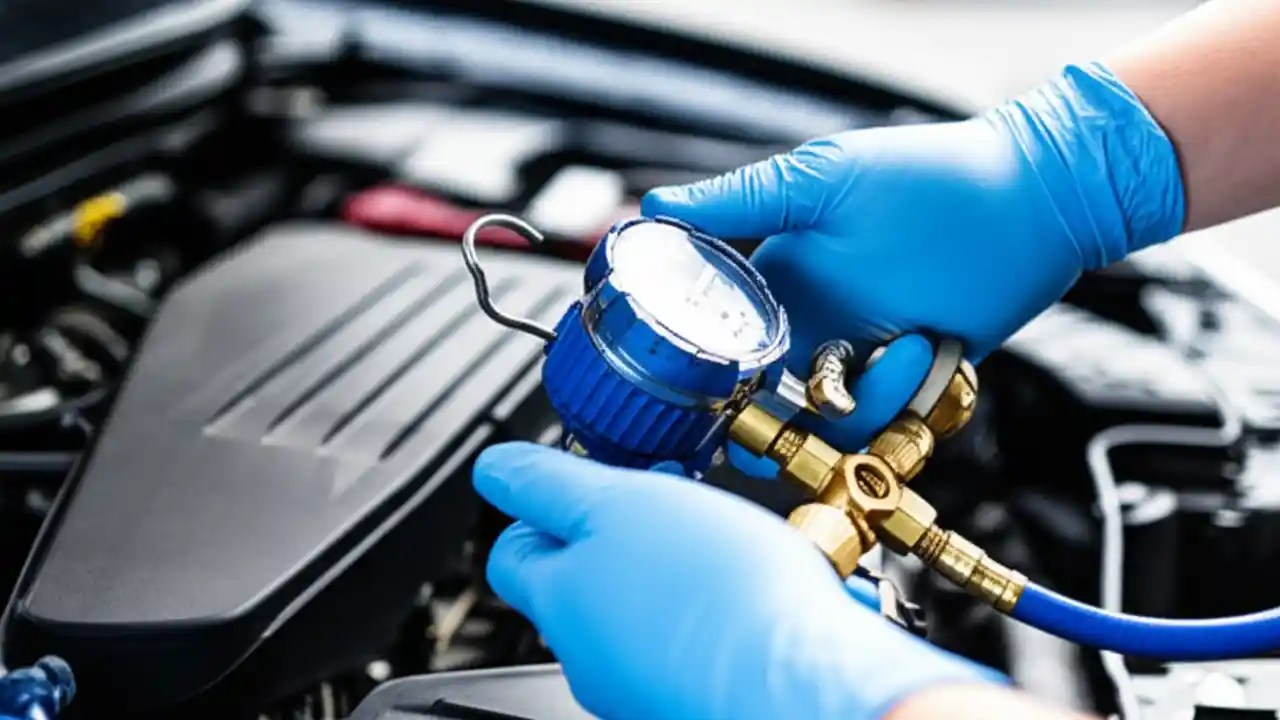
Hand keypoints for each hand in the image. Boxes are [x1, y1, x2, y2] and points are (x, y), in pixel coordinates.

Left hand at [475, 442, 997, 719]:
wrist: (809, 686)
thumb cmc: (723, 600)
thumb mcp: (617, 503)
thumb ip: (545, 484)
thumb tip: (494, 468)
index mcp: (561, 601)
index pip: (513, 552)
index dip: (539, 507)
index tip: (575, 480)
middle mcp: (592, 654)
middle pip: (583, 581)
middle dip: (623, 532)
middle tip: (669, 497)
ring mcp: (644, 682)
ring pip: (645, 608)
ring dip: (675, 567)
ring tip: (725, 541)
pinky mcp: (698, 693)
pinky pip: (698, 638)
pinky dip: (720, 608)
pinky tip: (760, 589)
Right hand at [643, 63, 1183, 450]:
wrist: (1029, 200)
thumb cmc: (924, 176)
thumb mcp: (820, 181)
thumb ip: (741, 202)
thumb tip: (655, 205)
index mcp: (784, 282)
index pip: (726, 340)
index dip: (713, 373)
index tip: (707, 391)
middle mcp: (819, 324)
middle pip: (773, 401)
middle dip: (776, 424)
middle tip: (791, 420)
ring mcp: (867, 355)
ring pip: (835, 420)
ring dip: (869, 398)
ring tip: (911, 341)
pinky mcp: (916, 378)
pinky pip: (890, 420)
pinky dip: (907, 396)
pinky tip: (932, 344)